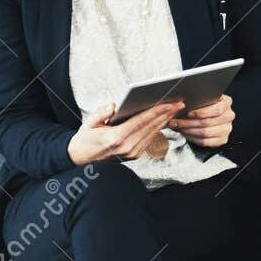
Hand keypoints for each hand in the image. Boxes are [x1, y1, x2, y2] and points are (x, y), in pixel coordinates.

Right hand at [67, 100, 182, 165]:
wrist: (80, 158)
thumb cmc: (85, 138)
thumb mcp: (88, 124)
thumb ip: (101, 114)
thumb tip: (114, 106)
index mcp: (115, 138)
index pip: (141, 121)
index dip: (157, 111)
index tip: (169, 102)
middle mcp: (126, 147)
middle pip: (151, 127)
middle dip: (166, 114)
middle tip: (179, 103)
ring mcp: (131, 153)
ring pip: (153, 133)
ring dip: (165, 120)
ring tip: (175, 109)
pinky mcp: (134, 155)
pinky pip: (149, 139)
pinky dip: (158, 128)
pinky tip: (164, 119)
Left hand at [170, 94, 233, 147]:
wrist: (209, 118)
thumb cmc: (204, 108)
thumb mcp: (202, 101)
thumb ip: (195, 102)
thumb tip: (180, 106)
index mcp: (226, 103)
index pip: (216, 109)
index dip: (201, 112)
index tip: (188, 113)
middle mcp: (229, 115)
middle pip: (208, 122)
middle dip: (188, 123)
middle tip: (176, 122)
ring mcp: (227, 128)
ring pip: (205, 132)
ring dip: (189, 131)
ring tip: (179, 128)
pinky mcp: (222, 139)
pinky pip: (205, 141)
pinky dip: (193, 138)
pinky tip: (186, 134)